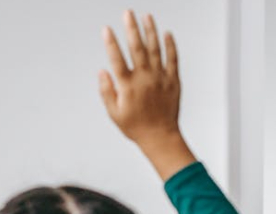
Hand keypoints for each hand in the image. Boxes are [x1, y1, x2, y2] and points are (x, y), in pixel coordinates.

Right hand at [100, 11, 194, 179]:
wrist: (160, 136)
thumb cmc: (135, 126)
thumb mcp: (113, 113)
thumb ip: (107, 91)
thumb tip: (102, 72)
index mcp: (128, 86)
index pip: (117, 59)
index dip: (111, 43)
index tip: (106, 29)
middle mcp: (144, 78)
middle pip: (137, 48)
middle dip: (131, 28)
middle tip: (127, 13)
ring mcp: (160, 77)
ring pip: (155, 49)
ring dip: (150, 31)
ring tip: (146, 16)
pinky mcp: (173, 80)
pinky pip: (172, 58)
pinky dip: (170, 45)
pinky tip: (166, 33)